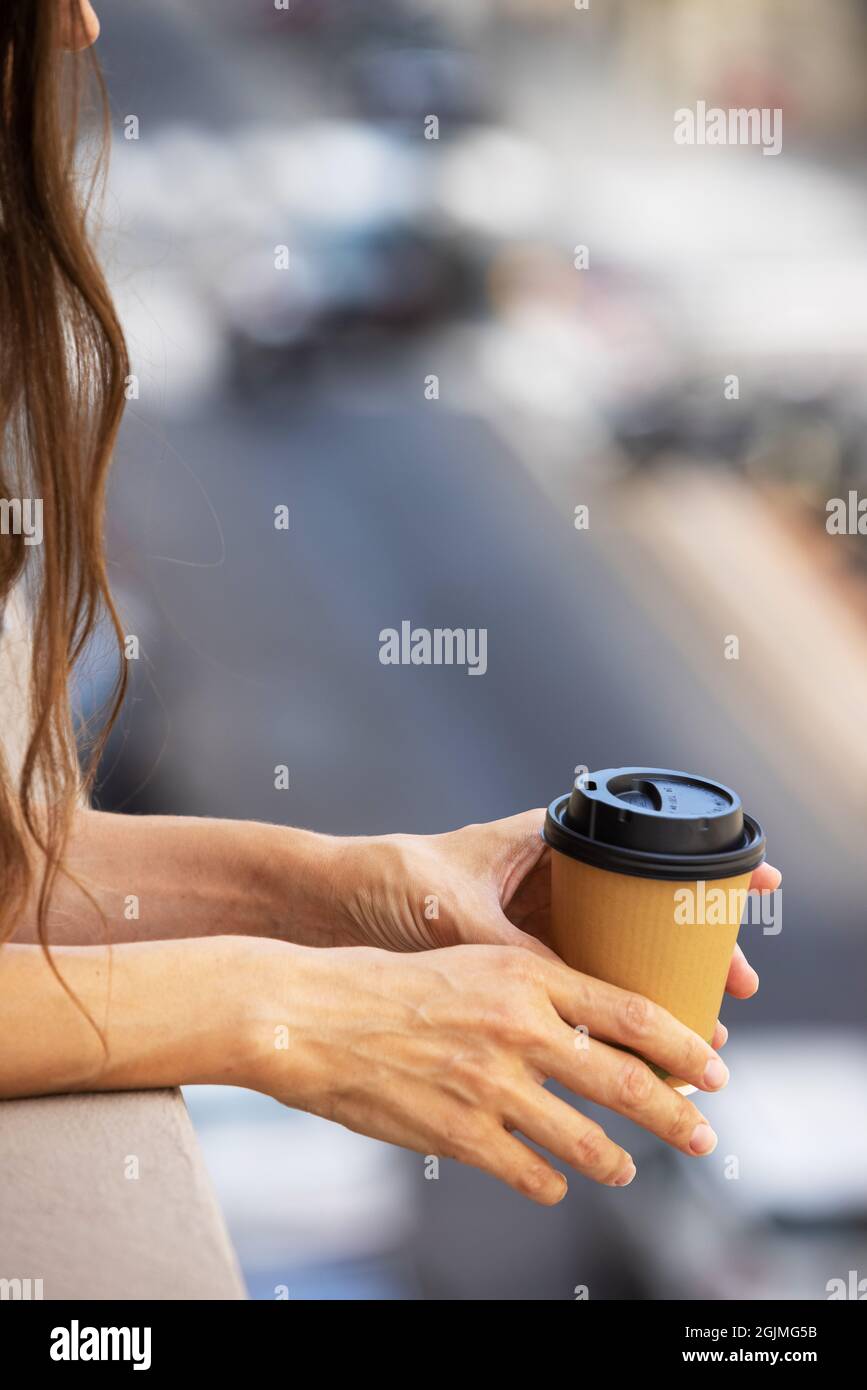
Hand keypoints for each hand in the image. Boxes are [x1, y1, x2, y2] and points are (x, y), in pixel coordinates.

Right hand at [243, 940, 740, 1203]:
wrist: (310, 1013)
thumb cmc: (383, 980)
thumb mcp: (470, 961)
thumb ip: (530, 993)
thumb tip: (586, 1027)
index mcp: (525, 975)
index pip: (632, 1012)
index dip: (683, 1044)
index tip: (713, 1064)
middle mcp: (520, 1030)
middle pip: (627, 1081)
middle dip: (675, 1112)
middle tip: (702, 1132)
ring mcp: (492, 1087)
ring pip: (588, 1140)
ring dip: (618, 1159)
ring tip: (629, 1165)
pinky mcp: (461, 1135)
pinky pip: (531, 1173)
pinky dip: (551, 1180)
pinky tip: (554, 1179)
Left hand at [338, 811, 780, 1020]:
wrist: (324, 908)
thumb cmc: (385, 884)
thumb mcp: (457, 916)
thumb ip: (515, 956)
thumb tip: (572, 1005)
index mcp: (541, 841)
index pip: (637, 848)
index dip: (695, 869)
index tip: (753, 886)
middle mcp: (544, 879)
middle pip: (637, 907)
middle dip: (689, 942)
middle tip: (736, 982)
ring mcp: (531, 922)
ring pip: (613, 951)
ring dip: (657, 984)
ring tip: (700, 1025)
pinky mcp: (511, 965)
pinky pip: (575, 987)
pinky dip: (608, 1011)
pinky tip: (635, 1049)